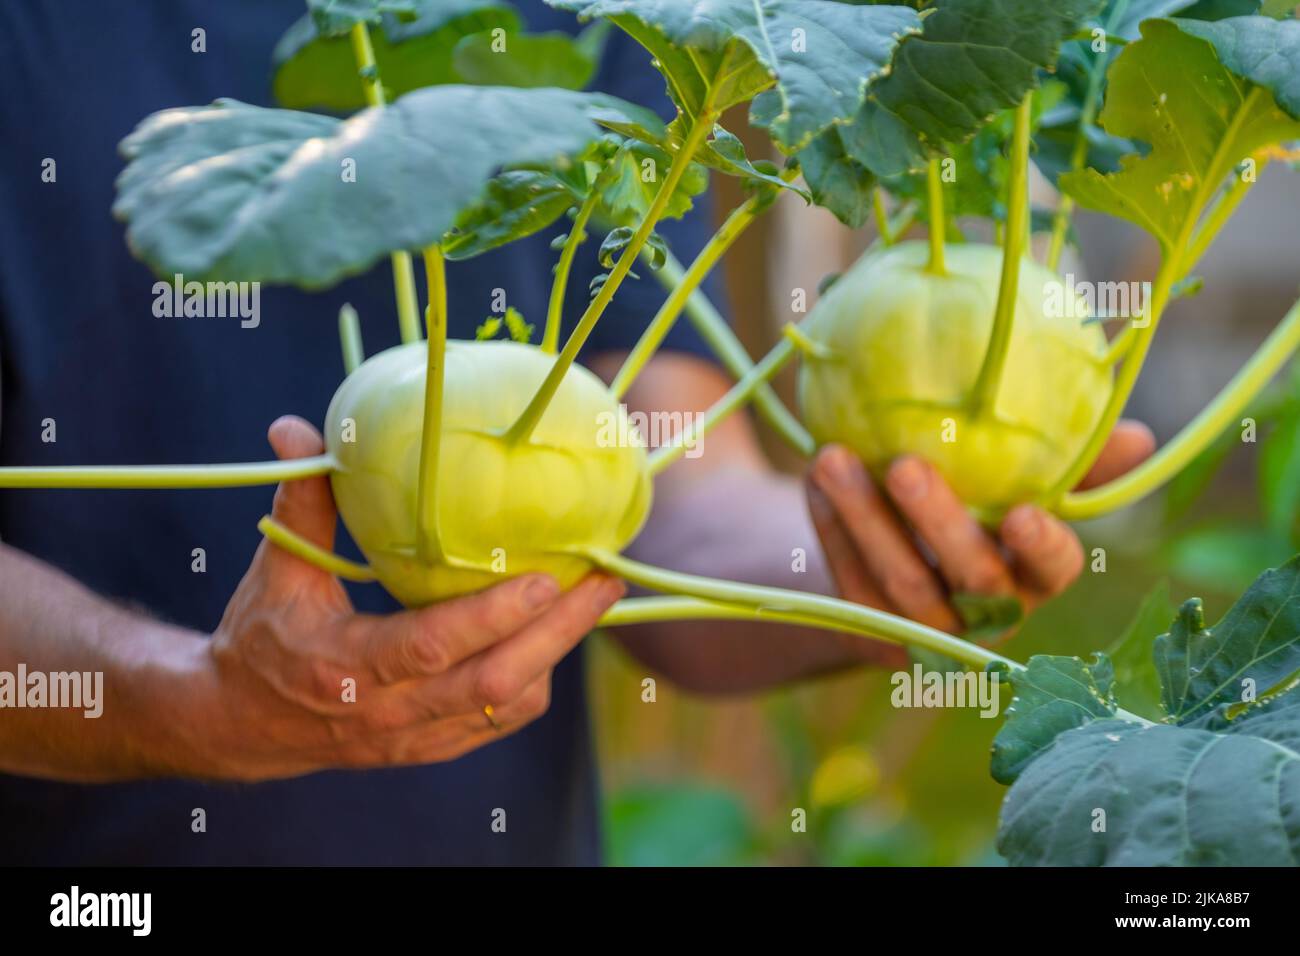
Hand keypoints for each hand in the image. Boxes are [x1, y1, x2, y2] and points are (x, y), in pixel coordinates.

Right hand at [197, 416, 623, 781]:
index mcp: (344, 666)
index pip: (428, 648)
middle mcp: (386, 712)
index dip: (491, 617)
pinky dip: (533, 680)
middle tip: (606, 583)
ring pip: (505, 705)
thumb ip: (300, 503)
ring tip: (592, 602)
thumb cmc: (261, 637)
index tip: (545, 579)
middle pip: (491, 682)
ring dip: (555, 654)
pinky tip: (552, 638)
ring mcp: (414, 737)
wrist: (243, 726)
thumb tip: (295, 427)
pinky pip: (499, 720)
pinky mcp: (431, 748)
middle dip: (559, 634)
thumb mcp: (274, 571)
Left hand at [805, 421, 1154, 645]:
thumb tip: (1138, 434)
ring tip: (831, 456)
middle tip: (905, 465)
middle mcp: (985, 614)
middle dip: (936, 522)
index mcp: (1032, 576)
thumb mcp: (1015, 480)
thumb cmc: (970, 504)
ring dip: (863, 517)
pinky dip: (831, 527)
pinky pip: (849, 579)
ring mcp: (924, 630)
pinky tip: (814, 479)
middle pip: (968, 578)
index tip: (1023, 510)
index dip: (1043, 548)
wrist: (882, 555)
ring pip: (896, 580)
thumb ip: (1070, 462)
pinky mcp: (869, 631)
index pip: (1055, 571)